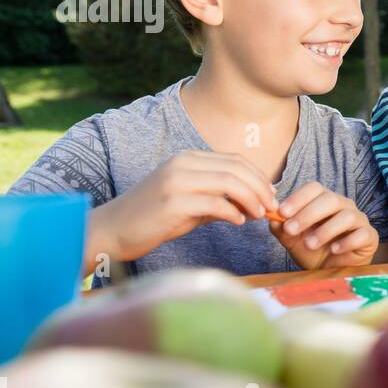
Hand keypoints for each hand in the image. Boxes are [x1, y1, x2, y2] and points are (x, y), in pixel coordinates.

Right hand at [87, 150, 276, 271]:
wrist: (114, 229)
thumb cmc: (154, 218)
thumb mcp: (190, 202)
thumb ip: (219, 199)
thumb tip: (253, 205)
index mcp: (188, 159)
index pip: (235, 161)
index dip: (259, 177)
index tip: (272, 195)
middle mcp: (183, 164)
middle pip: (236, 169)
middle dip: (261, 188)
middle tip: (273, 207)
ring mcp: (177, 181)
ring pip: (229, 182)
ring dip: (251, 199)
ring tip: (260, 215)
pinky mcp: (173, 202)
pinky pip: (214, 203)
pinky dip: (232, 213)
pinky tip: (239, 222)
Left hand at [270, 182, 378, 269]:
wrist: (331, 272)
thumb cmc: (313, 251)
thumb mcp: (293, 241)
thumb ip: (282, 230)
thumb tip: (272, 220)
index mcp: (324, 200)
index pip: (314, 189)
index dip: (298, 198)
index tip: (281, 213)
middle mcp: (343, 205)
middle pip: (330, 199)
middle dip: (308, 214)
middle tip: (291, 229)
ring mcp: (359, 220)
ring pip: (347, 216)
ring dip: (325, 230)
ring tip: (310, 244)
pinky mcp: (370, 236)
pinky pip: (362, 234)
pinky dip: (347, 242)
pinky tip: (334, 250)